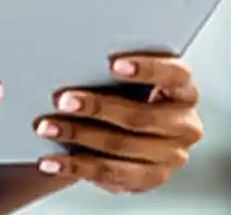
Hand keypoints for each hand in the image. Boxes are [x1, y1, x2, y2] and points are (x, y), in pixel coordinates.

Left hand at [33, 55, 202, 194]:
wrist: (134, 133)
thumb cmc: (128, 92)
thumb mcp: (130, 77)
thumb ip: (115, 68)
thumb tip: (73, 52)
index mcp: (184, 91)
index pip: (174, 75)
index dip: (146, 69)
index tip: (112, 63)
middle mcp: (185, 126)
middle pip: (141, 117)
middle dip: (97, 107)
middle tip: (62, 99)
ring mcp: (170, 157)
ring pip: (121, 147)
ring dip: (78, 136)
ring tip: (46, 127)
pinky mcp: (148, 179)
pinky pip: (108, 174)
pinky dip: (75, 167)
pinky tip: (50, 161)